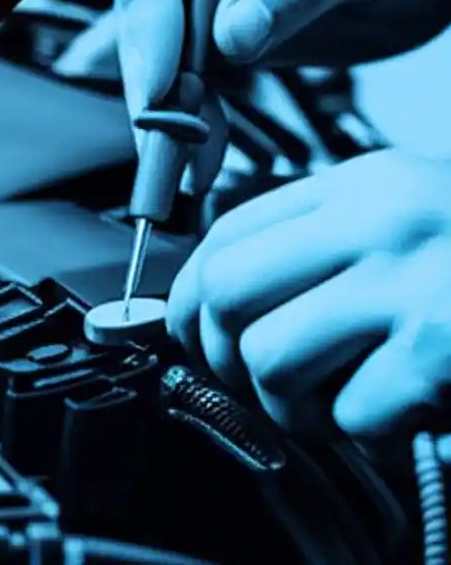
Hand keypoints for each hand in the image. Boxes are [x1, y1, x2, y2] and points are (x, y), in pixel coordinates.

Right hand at [54, 0, 450, 193]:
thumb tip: (232, 36)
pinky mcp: (210, 21)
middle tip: (159, 132)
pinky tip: (196, 153)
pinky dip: (190, 116)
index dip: (146, 5)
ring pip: (154, 43)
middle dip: (147, 68)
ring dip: (163, 106)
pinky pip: (185, 73)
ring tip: (175, 158)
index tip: (161, 73)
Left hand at [168, 149, 450, 443]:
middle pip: (227, 289)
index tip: (193, 334)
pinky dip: (366, 430)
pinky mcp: (443, 345)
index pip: (225, 233)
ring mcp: (414, 281)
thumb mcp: (406, 215)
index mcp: (362, 184)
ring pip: (272, 356)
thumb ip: (322, 240)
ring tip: (332, 403)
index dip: (187, 296)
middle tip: (252, 380)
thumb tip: (218, 297)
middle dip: (220, 352)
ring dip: (289, 403)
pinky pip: (351, 410)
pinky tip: (401, 413)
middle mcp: (381, 220)